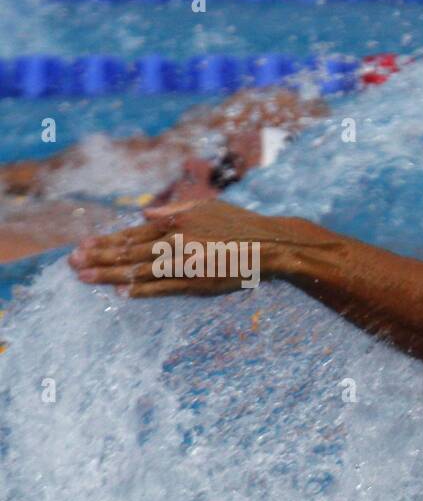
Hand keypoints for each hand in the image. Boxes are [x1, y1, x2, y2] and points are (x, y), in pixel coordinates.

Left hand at [69, 199, 316, 297]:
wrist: (273, 246)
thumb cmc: (239, 225)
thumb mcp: (206, 207)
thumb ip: (172, 210)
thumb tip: (142, 211)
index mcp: (176, 221)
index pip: (132, 233)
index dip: (106, 240)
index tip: (82, 246)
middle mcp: (178, 240)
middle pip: (130, 250)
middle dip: (99, 257)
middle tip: (71, 263)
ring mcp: (188, 262)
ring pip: (142, 269)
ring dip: (111, 274)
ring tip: (85, 277)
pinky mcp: (201, 282)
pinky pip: (166, 287)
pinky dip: (144, 290)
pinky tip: (122, 293)